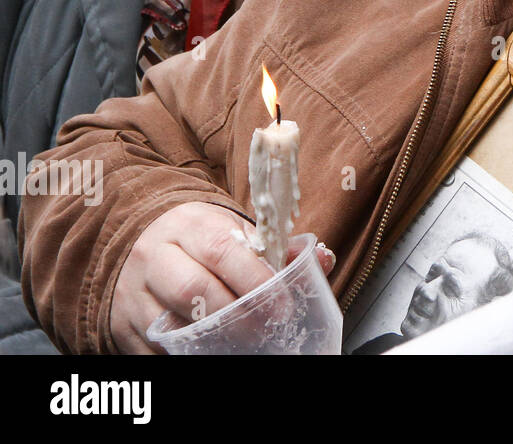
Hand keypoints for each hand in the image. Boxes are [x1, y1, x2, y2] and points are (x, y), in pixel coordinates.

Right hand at [109, 202, 334, 353]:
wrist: (146, 240)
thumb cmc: (204, 241)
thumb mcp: (237, 232)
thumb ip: (279, 248)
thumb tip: (323, 259)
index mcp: (191, 225)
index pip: (223, 250)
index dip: (255, 280)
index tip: (282, 305)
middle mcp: (156, 254)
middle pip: (193, 289)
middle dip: (235, 314)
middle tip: (265, 329)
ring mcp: (135, 290)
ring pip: (171, 322)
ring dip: (211, 338)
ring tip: (242, 343)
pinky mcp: (124, 321)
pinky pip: (155, 347)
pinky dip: (185, 354)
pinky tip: (209, 351)